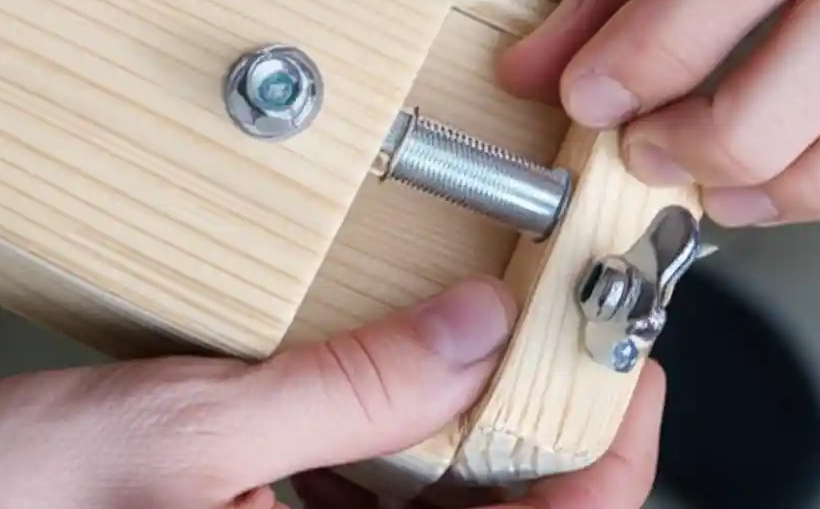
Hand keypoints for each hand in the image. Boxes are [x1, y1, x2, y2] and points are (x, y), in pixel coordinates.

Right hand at [0, 278, 664, 508]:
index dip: (608, 457)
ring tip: (474, 338)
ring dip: (473, 427)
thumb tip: (472, 328)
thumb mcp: (192, 429)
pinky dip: (405, 444)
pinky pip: (387, 506)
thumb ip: (350, 384)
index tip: (626, 371)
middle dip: (541, 425)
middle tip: (553, 329)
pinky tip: (384, 385)